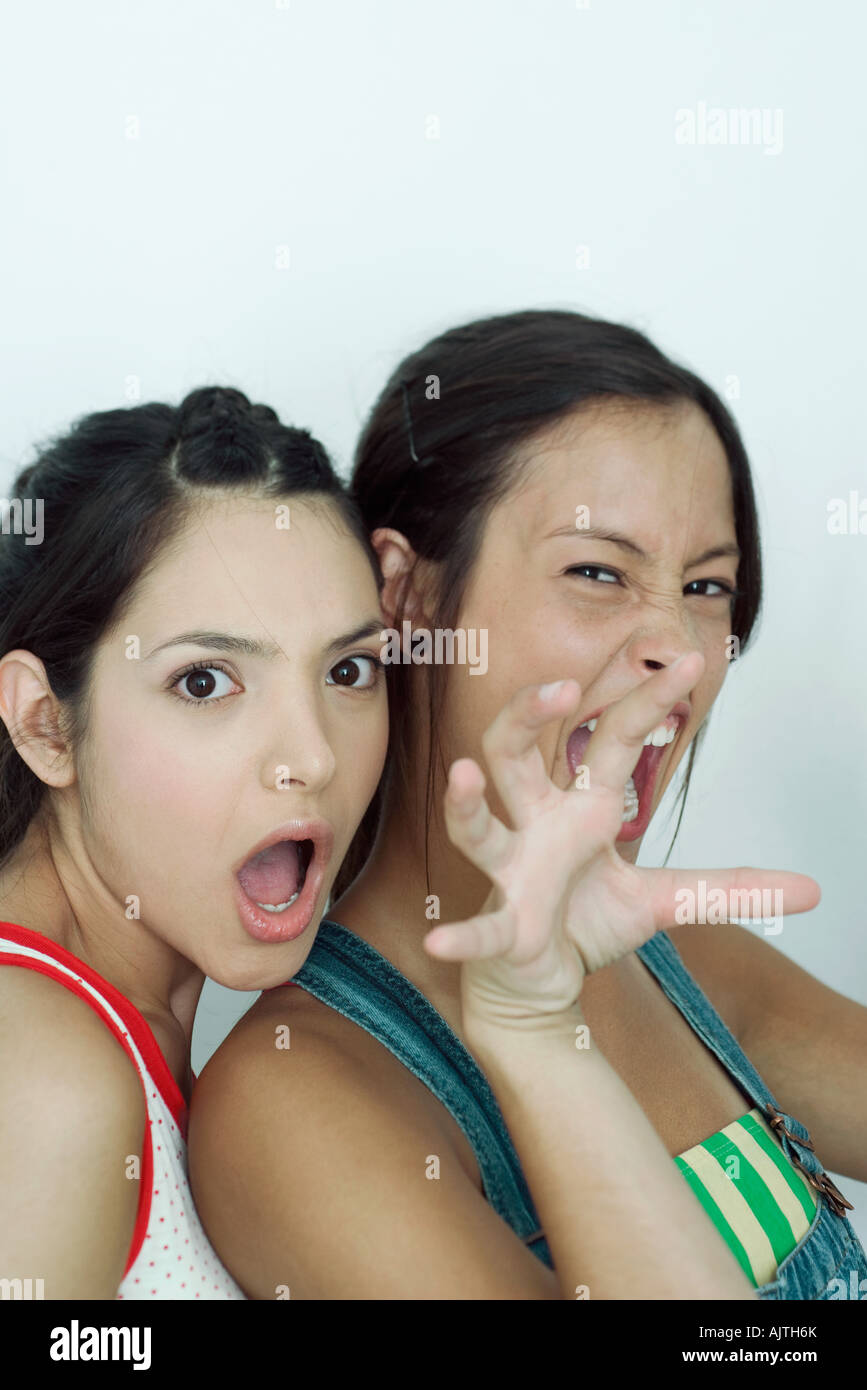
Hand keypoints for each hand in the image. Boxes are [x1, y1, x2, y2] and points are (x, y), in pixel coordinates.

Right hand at [424, 653, 819, 1031]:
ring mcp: (512, 872)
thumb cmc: (584, 923)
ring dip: (468, 800)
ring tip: (467, 772)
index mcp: (580, 808)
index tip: (689, 660)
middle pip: (518, 752)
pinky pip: (479, 926)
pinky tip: (441, 940)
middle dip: (531, 715)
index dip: (644, 699)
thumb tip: (813, 889)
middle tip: (566, 688)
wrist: (537, 984)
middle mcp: (537, 826)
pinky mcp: (502, 927)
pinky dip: (462, 934)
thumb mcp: (665, 901)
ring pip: (478, 822)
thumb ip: (728, 888)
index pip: (609, 738)